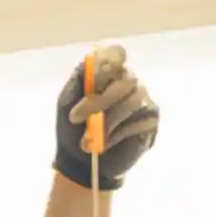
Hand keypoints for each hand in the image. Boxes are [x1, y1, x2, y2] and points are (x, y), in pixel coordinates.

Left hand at [52, 45, 159, 189]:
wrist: (81, 162)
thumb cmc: (71, 129)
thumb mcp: (66, 105)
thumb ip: (76, 82)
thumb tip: (87, 63)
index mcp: (106, 73)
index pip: (116, 54)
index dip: (108, 61)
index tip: (93, 78)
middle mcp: (127, 82)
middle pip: (125, 79)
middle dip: (98, 100)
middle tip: (75, 118)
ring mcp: (142, 99)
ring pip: (133, 100)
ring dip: (106, 122)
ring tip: (86, 141)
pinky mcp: (150, 119)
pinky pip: (140, 120)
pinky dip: (117, 134)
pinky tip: (104, 144)